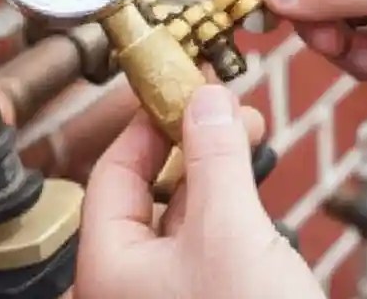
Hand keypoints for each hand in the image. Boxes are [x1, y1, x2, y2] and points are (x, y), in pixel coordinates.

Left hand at [75, 85, 322, 298]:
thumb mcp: (231, 228)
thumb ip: (216, 156)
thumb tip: (205, 97)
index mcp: (109, 270)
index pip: (112, 174)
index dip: (148, 124)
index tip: (180, 88)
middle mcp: (132, 287)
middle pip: (148, 192)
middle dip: (192, 142)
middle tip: (226, 106)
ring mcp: (172, 298)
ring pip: (184, 218)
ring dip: (216, 171)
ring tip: (248, 133)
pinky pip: (210, 244)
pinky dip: (232, 207)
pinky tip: (257, 185)